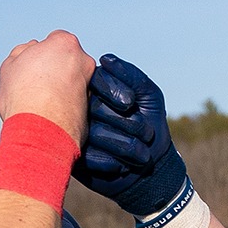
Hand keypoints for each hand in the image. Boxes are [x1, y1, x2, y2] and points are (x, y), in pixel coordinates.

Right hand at [0, 30, 94, 143]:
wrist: (40, 132)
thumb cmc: (23, 96)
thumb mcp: (11, 65)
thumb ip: (23, 51)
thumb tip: (30, 49)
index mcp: (66, 43)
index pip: (55, 40)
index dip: (41, 53)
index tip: (32, 67)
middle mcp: (84, 60)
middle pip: (67, 60)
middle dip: (55, 68)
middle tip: (36, 85)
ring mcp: (90, 85)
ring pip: (73, 81)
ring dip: (61, 87)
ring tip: (42, 102)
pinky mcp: (91, 108)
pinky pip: (76, 101)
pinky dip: (67, 104)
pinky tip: (51, 113)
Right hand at [79, 54, 188, 217]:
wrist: (151, 169)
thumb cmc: (151, 127)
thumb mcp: (149, 96)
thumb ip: (131, 75)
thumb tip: (105, 59)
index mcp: (97, 91)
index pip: (95, 79)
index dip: (113, 90)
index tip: (131, 103)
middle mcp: (83, 111)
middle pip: (94, 106)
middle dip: (127, 122)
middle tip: (147, 134)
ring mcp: (77, 134)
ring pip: (94, 133)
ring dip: (124, 145)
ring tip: (141, 153)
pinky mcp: (76, 158)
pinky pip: (88, 157)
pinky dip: (108, 162)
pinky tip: (119, 165)